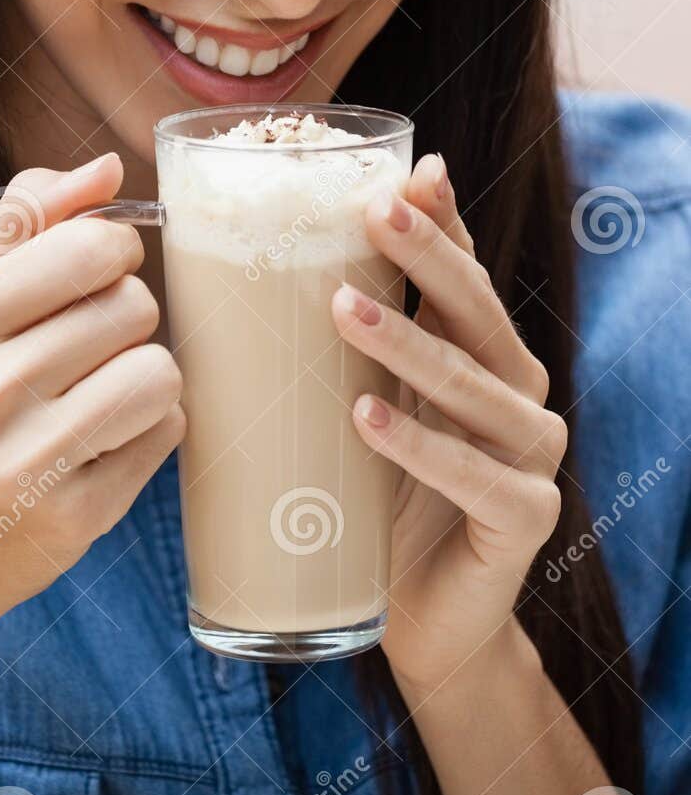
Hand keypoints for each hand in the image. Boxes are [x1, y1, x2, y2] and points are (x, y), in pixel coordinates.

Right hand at [0, 154, 184, 625]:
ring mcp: (28, 462)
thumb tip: (108, 168)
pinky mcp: (74, 518)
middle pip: (135, 307)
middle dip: (126, 320)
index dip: (113, 254)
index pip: (92, 247)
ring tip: (99, 395)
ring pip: (161, 371)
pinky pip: (167, 434)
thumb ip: (29, 219)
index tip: (89, 279)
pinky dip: (149, 430)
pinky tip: (101, 445)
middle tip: (85, 350)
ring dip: (146, 377)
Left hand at [330, 154, 566, 698]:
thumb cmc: (378, 499)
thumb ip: (345, 343)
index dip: (441, 223)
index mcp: (486, 356)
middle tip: (372, 210)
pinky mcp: (526, 518)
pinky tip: (366, 417)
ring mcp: (532, 456)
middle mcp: (520, 394)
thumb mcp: (361, 402)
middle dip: (424, 255)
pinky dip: (419, 446)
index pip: (465, 275)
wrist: (418, 620)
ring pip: (471, 386)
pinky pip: (472, 476)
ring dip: (405, 342)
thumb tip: (260, 265)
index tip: (404, 174)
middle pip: (475, 312)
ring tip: (339, 306)